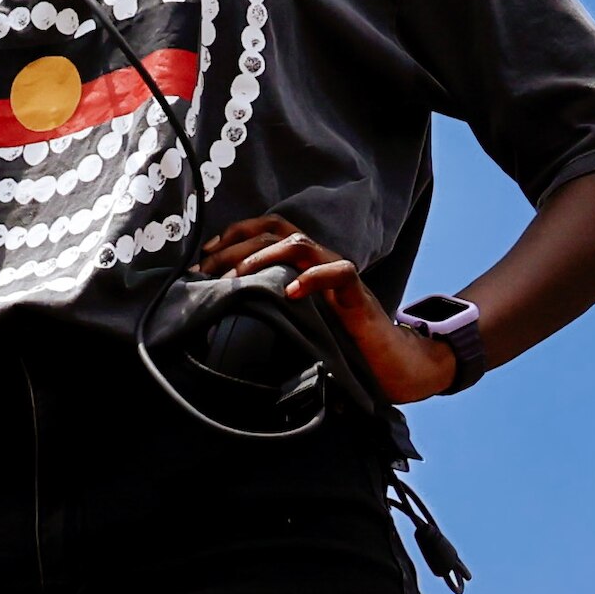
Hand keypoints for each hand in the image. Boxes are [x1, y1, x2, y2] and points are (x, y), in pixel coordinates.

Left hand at [194, 216, 459, 404]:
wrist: (389, 363)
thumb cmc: (341, 345)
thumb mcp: (296, 324)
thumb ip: (269, 310)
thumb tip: (224, 313)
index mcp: (303, 265)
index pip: (269, 230)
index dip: (236, 234)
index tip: (205, 255)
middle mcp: (320, 261)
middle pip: (276, 232)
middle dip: (237, 246)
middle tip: (208, 269)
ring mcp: (339, 274)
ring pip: (301, 244)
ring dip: (265, 256)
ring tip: (241, 276)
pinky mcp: (358, 295)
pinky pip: (339, 272)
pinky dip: (313, 278)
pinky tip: (290, 292)